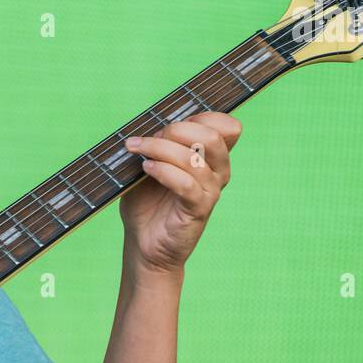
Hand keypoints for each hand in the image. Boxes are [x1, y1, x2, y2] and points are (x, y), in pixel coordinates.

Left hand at [117, 112, 241, 274]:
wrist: (145, 244)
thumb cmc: (147, 203)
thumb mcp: (151, 165)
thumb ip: (157, 144)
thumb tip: (151, 125)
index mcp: (211, 158)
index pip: (225, 126)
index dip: (199, 117)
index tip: (165, 124)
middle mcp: (218, 172)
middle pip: (213, 136)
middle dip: (176, 130)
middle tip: (148, 139)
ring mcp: (211, 191)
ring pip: (195, 158)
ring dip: (160, 149)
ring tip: (138, 152)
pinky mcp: (199, 210)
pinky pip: (186, 183)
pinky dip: (164, 171)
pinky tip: (147, 169)